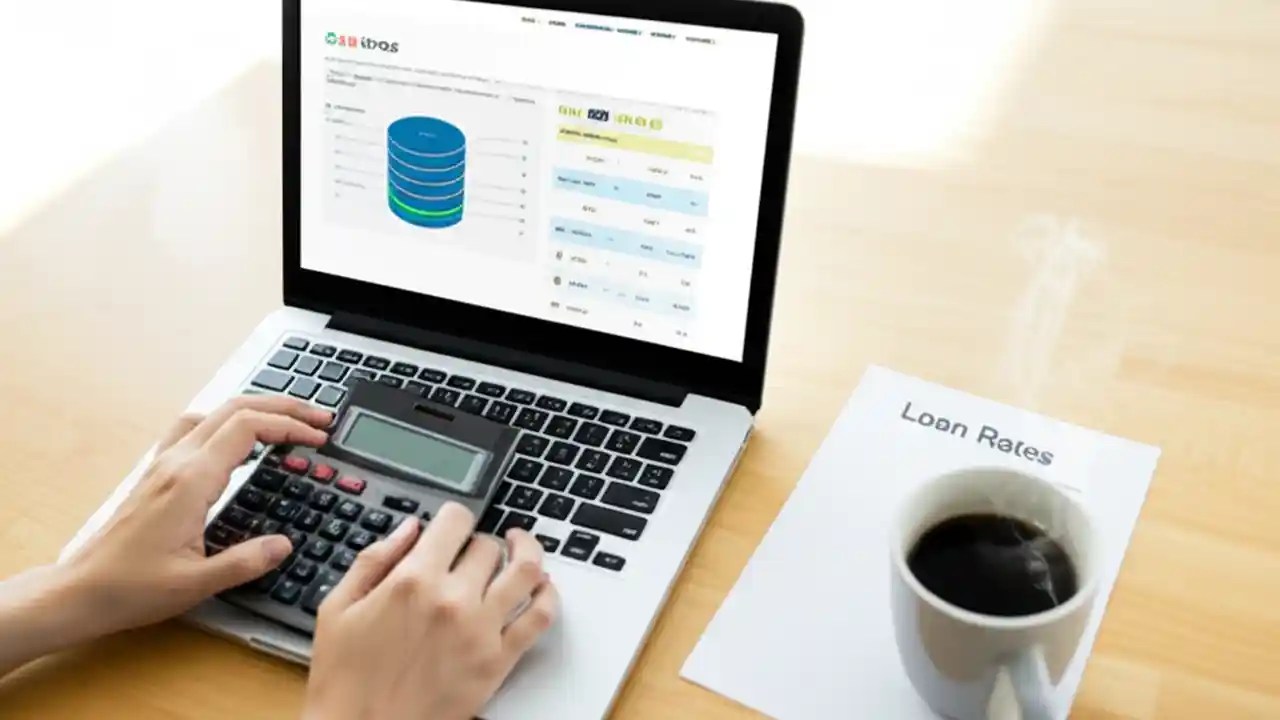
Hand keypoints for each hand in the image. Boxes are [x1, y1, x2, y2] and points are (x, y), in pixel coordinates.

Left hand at [64, 395, 332, 635]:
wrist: (80, 591)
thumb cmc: (131, 588)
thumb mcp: (196, 583)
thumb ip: (245, 562)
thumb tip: (285, 544)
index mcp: (190, 481)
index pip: (248, 428)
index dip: (290, 426)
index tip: (319, 438)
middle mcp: (176, 463)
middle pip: (235, 408)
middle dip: (282, 407)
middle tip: (318, 419)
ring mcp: (163, 465)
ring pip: (215, 413)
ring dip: (254, 409)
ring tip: (285, 421)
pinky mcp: (157, 474)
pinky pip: (195, 430)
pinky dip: (227, 423)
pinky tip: (239, 441)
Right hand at [304, 504, 558, 719]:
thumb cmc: (344, 678)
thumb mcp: (338, 607)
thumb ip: (375, 559)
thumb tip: (409, 527)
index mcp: (412, 580)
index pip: (455, 521)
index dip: (455, 516)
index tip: (452, 524)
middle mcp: (452, 599)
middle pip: (488, 546)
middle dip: (479, 543)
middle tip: (471, 554)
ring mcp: (480, 630)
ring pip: (526, 571)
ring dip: (527, 552)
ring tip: (521, 548)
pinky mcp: (498, 661)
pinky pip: (540, 617)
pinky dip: (548, 595)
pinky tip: (541, 587)